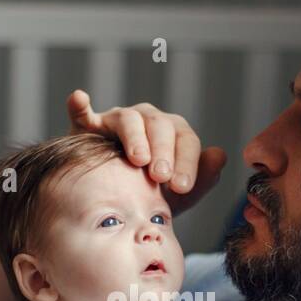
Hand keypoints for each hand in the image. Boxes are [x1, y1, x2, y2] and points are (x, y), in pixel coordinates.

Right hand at [66, 89, 226, 216]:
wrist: (110, 201)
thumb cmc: (148, 195)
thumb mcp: (176, 196)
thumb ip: (202, 179)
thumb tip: (220, 155)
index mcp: (173, 134)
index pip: (186, 140)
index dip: (186, 162)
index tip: (182, 187)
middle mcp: (148, 121)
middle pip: (160, 126)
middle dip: (163, 151)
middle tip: (161, 177)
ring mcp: (117, 120)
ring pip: (129, 119)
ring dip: (135, 137)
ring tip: (137, 159)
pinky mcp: (88, 126)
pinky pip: (83, 114)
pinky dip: (81, 105)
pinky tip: (80, 99)